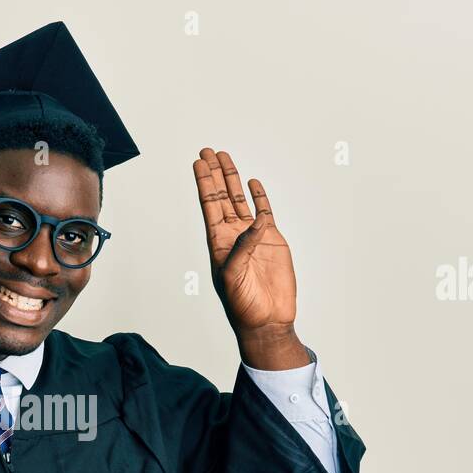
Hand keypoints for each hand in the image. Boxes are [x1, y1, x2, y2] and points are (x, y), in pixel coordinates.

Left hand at [192, 148, 297, 334]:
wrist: (267, 320)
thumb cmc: (242, 304)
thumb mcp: (232, 276)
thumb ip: (242, 247)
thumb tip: (256, 221)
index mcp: (218, 243)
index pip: (209, 206)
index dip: (204, 183)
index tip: (199, 163)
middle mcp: (233, 236)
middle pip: (221, 197)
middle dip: (215, 174)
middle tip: (207, 151)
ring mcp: (253, 237)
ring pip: (240, 200)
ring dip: (232, 180)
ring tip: (225, 157)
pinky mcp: (272, 241)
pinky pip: (265, 212)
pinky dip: (259, 197)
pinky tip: (252, 182)